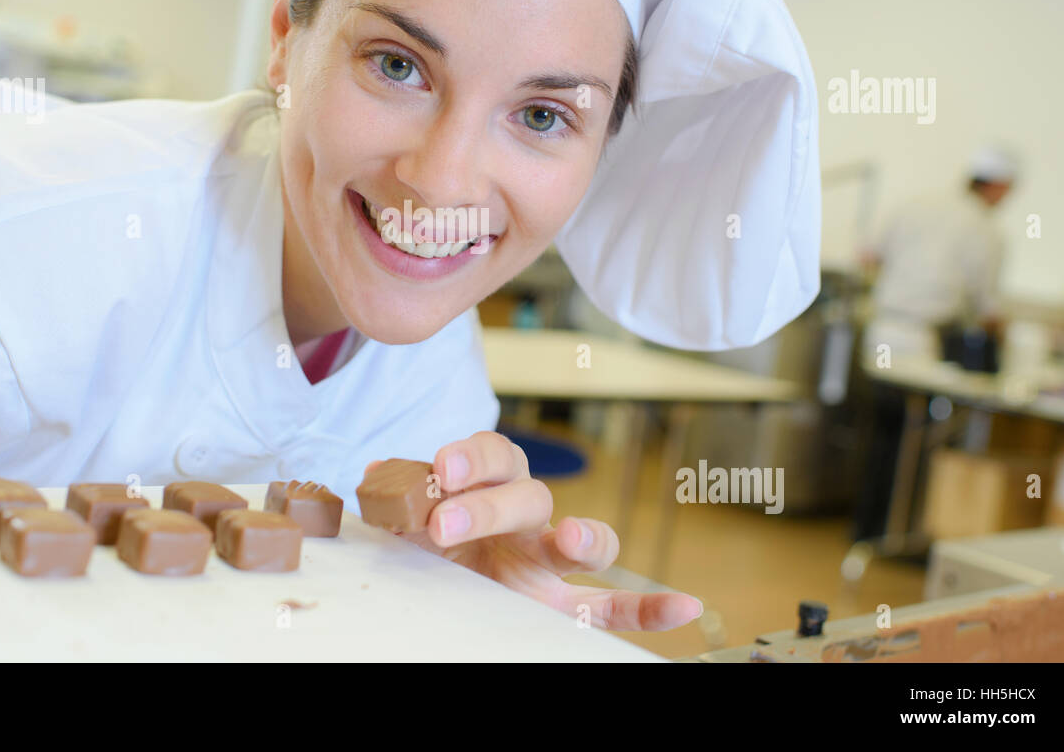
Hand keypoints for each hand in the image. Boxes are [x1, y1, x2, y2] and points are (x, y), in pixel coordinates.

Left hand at [364, 431, 701, 630]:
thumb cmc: (423, 536)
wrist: (431, 577)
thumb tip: (378, 474)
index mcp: (489, 483)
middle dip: (490, 505)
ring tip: (570, 540)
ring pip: (590, 542)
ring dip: (586, 538)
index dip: (470, 456)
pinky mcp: (561, 605)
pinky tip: (685, 608)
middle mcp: (527, 517)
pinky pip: (611, 608)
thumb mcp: (402, 514)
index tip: (441, 467)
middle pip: (530, 496)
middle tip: (446, 520)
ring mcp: (550, 562)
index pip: (493, 454)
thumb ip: (399, 494)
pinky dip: (648, 608)